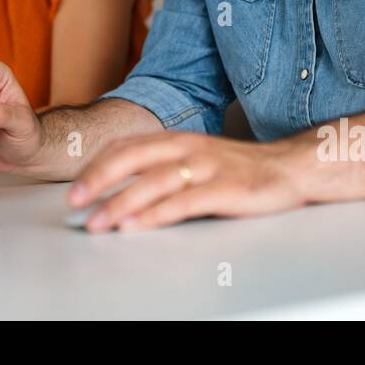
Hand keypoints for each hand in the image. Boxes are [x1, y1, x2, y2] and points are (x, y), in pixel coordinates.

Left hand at [67, 132, 308, 232]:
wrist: (290, 168)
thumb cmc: (238, 168)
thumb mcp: (195, 158)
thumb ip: (161, 167)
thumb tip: (118, 187)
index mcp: (177, 138)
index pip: (126, 147)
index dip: (97, 166)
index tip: (74, 188)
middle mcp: (188, 148)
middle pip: (133, 158)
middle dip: (98, 180)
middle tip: (74, 201)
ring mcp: (207, 167)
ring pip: (154, 182)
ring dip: (121, 202)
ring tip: (98, 221)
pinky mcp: (225, 190)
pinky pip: (183, 203)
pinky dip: (156, 214)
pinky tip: (137, 226)